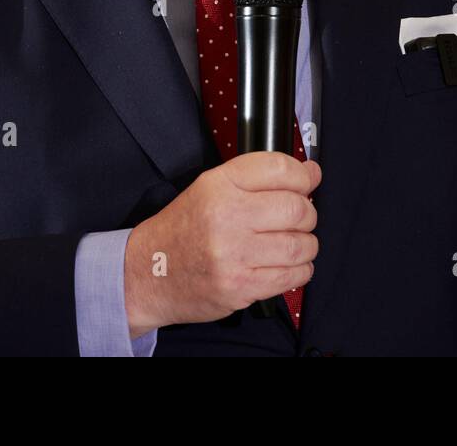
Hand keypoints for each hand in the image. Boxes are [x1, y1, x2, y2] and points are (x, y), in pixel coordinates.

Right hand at [124, 152, 319, 335]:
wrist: (148, 273)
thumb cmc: (184, 229)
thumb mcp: (209, 188)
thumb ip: (256, 178)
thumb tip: (309, 174)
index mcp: (219, 185)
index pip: (279, 169)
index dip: (303, 174)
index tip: (309, 179)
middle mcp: (226, 216)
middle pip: (296, 208)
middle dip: (307, 212)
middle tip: (299, 217)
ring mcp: (234, 254)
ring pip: (300, 244)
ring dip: (306, 244)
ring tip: (294, 243)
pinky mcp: (241, 287)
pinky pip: (292, 276)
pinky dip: (300, 270)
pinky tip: (288, 264)